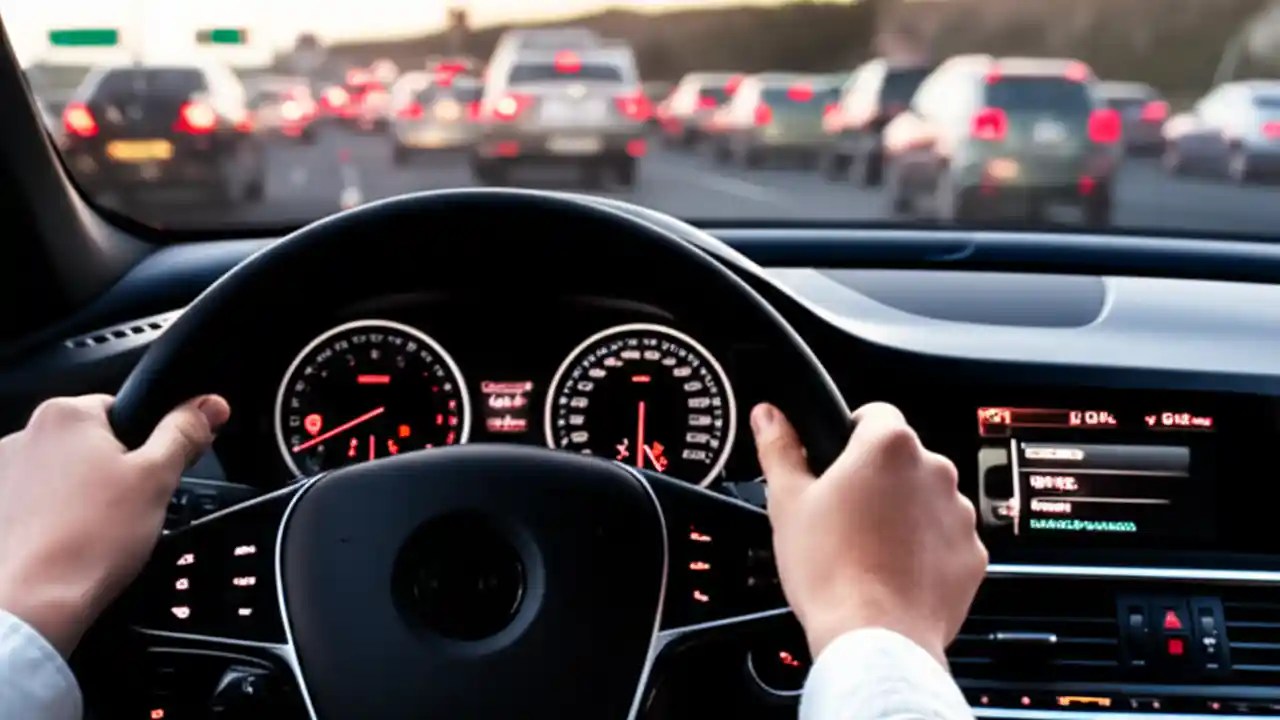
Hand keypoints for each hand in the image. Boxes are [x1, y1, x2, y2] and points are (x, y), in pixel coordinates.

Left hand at [0, 394, 229, 655]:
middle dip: (115, 471)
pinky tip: (71, 541)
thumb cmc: (92, 539)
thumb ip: (185, 433)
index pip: (123, 409)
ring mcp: (3, 473)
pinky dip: (56, 517)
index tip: (154, 474)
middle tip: (131, 507)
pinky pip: (38, 502)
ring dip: (84, 494)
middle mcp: (25, 434)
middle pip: (92, 443)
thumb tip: (208, 405)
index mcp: (66, 414)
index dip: (148, 444)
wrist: (35, 602)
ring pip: (65, 474)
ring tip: (98, 531)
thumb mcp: (158, 478)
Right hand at [752, 401, 986, 665]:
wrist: (875, 638)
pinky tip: (894, 570)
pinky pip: (947, 538)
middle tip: (843, 514)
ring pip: (926, 498)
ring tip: (868, 548)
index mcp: (888, 445)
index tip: (835, 463)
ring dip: (904, 513)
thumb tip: (768, 416)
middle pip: (902, 459)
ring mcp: (959, 513)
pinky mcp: (973, 553)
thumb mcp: (787, 502)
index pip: (874, 414)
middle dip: (877, 479)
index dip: (850, 434)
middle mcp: (934, 470)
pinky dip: (926, 548)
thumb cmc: (831, 571)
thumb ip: (780, 448)